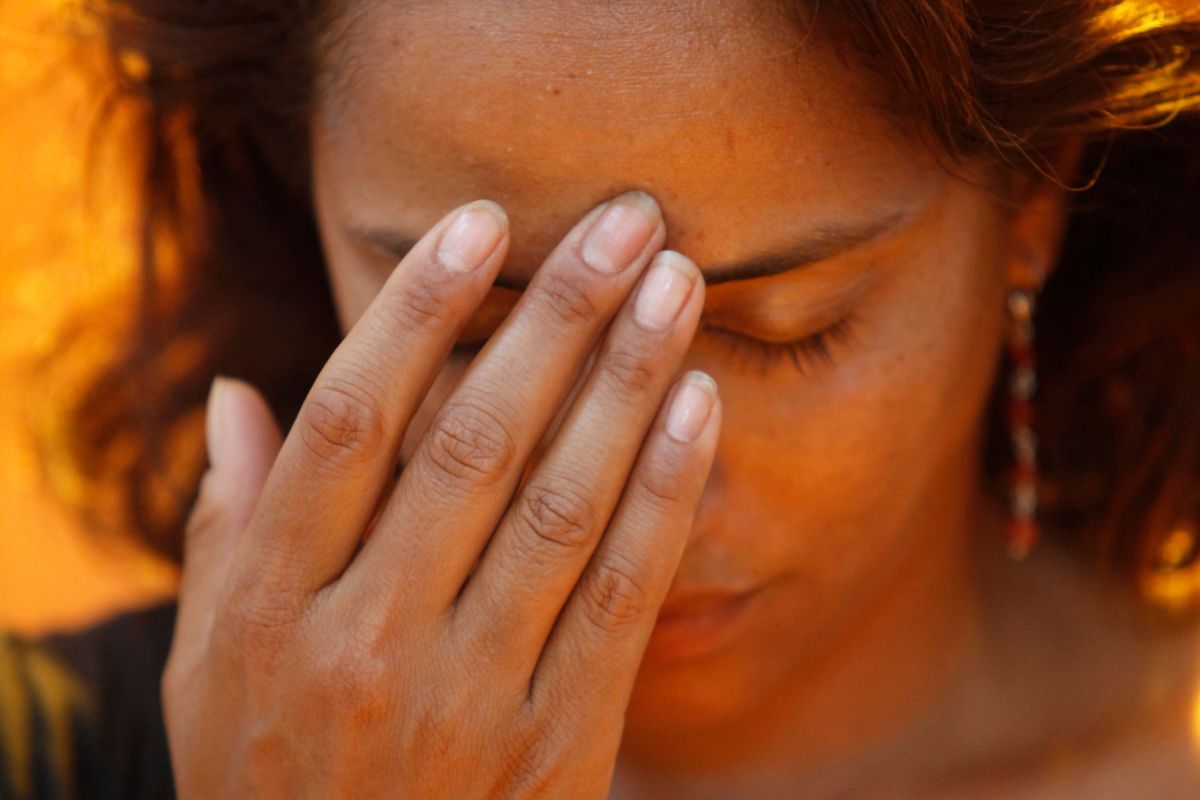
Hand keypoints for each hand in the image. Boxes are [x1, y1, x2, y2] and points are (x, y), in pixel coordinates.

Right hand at [162, 191, 719, 797]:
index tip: (485, 225)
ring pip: (562, 504)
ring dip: (627, 381)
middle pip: (474, 440)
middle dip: (559, 315)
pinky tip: (699, 405)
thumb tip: (233, 396)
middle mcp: (365, 640)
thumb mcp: (207, 668)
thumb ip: (227, 528)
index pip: (349, 421)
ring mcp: (467, 693)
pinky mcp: (556, 741)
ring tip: (677, 284)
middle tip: (626, 219)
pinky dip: (666, 492)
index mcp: (265, 608)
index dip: (419, 311)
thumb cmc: (269, 776)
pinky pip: (622, 595)